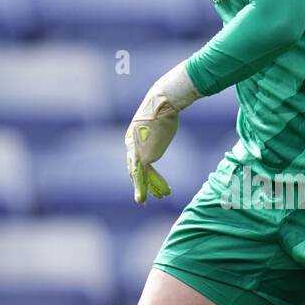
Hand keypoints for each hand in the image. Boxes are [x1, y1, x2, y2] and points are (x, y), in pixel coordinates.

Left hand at [125, 63, 200, 203]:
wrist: (163, 102)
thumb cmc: (166, 106)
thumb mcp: (162, 118)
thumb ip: (162, 123)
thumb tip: (172, 111)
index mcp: (133, 135)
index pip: (134, 156)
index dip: (138, 170)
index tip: (145, 179)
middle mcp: (131, 144)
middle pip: (133, 168)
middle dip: (138, 183)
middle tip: (141, 196)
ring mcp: (136, 151)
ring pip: (138, 175)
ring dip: (144, 189)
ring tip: (144, 201)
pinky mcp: (144, 156)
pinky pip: (146, 176)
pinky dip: (151, 187)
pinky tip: (160, 194)